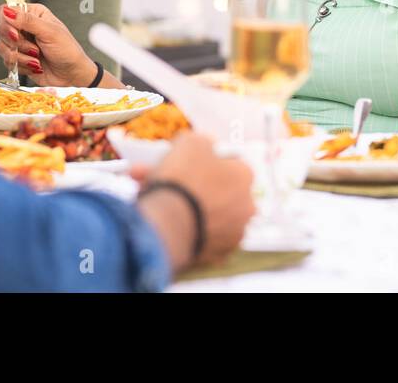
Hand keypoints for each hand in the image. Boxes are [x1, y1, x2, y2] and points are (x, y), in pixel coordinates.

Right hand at [0, 3, 95, 86]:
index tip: (17, 34)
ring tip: (37, 57)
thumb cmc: (68, 50)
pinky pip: (6, 61)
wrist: (72, 74)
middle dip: (17, 43)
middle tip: (34, 48)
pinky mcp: (17, 58)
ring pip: (2, 47)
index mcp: (33, 14)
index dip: (7, 23)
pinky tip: (35, 66)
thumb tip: (8, 11)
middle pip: (1, 29)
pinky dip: (21, 65)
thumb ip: (28, 21)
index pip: (6, 11)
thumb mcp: (50, 32)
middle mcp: (24, 27)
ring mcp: (20, 43)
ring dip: (20, 56)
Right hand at [136, 133, 254, 271]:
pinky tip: (163, 218)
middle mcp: (246, 206)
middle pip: (215, 189)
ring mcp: (233, 233)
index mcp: (245, 176)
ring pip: (204, 213)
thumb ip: (202, 142)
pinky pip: (199, 235)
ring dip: (183, 204)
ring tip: (152, 195)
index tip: (186, 161)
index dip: (204, 160)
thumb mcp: (190, 142)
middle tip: (161, 175)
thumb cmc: (182, 178)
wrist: (169, 221)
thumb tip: (203, 146)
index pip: (228, 163)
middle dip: (188, 182)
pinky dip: (183, 228)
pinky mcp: (217, 255)